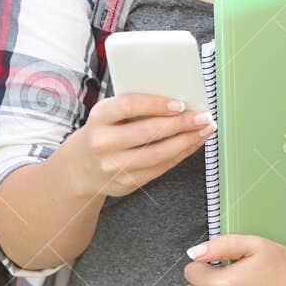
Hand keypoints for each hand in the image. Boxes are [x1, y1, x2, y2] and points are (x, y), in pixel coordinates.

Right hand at [61, 92, 212, 198]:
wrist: (81, 167)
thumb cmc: (105, 130)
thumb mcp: (109, 113)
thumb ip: (136, 106)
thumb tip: (180, 101)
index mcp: (99, 116)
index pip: (129, 106)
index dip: (156, 104)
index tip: (181, 104)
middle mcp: (103, 142)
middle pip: (148, 132)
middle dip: (181, 124)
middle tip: (204, 116)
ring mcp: (113, 166)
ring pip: (158, 154)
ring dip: (187, 141)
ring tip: (205, 130)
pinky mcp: (126, 184)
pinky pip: (159, 169)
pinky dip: (180, 155)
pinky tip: (193, 144)